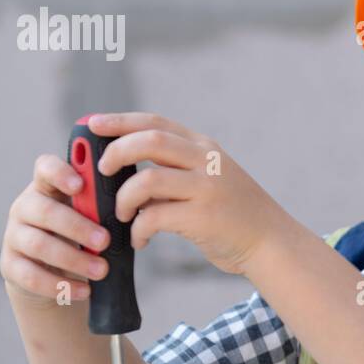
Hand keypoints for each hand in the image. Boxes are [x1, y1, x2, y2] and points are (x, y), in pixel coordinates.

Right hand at [0, 153, 109, 302]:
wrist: (53, 272)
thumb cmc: (81, 235)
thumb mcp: (92, 216)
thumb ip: (105, 205)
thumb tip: (135, 202)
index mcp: (48, 187)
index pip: (45, 167)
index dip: (60, 173)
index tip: (80, 185)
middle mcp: (25, 207)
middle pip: (44, 211)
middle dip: (77, 226)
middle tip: (105, 240)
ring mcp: (14, 236)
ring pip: (38, 245)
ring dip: (73, 259)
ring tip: (101, 270)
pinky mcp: (10, 265)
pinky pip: (31, 276)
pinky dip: (60, 285)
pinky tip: (83, 291)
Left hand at [88, 112, 285, 274]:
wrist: (271, 242)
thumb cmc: (232, 214)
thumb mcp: (210, 178)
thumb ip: (177, 168)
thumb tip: (123, 169)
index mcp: (204, 148)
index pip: (156, 123)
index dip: (120, 121)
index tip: (91, 124)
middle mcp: (207, 161)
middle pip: (149, 141)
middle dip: (115, 152)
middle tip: (102, 171)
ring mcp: (207, 188)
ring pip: (147, 179)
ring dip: (123, 198)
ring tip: (121, 214)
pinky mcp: (203, 218)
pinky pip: (154, 217)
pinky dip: (138, 229)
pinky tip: (140, 239)